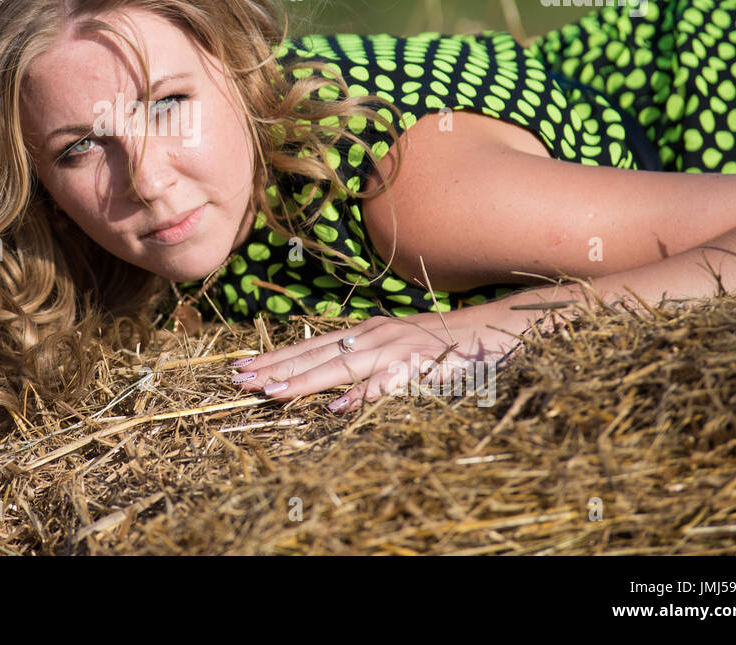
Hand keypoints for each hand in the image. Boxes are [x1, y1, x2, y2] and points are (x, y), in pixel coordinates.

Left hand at [229, 307, 523, 413]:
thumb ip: (366, 360)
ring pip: (340, 368)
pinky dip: (361, 395)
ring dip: (304, 381)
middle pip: (315, 353)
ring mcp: (396, 350)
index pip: (310, 345)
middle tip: (238, 381)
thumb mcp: (398, 346)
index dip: (275, 357)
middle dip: (274, 368)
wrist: (497, 328)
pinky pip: (385, 384)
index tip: (241, 369)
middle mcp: (375, 336)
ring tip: (272, 393)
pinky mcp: (420, 367)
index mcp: (366, 332)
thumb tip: (332, 383)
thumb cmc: (444, 342)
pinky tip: (337, 407)